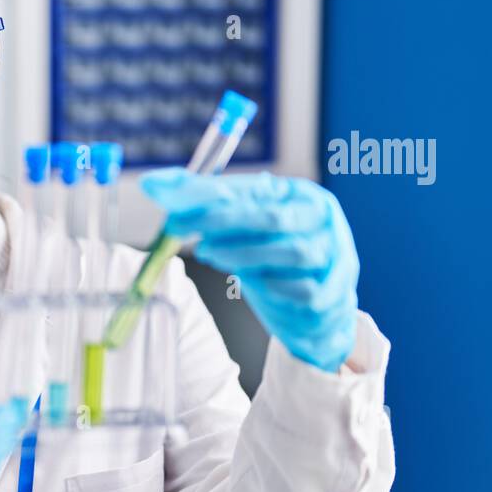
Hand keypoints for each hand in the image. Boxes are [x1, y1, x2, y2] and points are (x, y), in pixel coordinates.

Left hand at [140, 169, 359, 372]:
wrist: (313, 308)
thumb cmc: (270, 260)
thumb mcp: (240, 231)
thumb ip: (204, 207)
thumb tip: (153, 182)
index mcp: (298, 194)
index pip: (252, 189)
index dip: (210, 198)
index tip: (173, 208)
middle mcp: (321, 218)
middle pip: (272, 217)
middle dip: (224, 224)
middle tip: (189, 236)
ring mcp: (335, 253)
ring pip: (293, 252)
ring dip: (246, 256)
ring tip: (212, 256)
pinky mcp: (338, 290)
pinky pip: (306, 291)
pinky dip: (276, 289)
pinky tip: (253, 285)